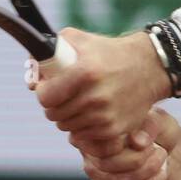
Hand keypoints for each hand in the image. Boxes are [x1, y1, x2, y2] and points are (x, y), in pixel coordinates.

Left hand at [31, 26, 172, 142]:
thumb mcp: (78, 41)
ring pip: (68, 128)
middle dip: (55, 105)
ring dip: (69, 118)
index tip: (49, 88)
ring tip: (81, 103)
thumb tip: (31, 80)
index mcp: (84, 72)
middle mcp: (95, 97)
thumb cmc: (108, 52)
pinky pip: (85, 138)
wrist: (149, 67)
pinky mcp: (115, 131)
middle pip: (54, 115)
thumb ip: (47, 53)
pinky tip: (92, 115)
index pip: (45, 97)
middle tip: (65, 96)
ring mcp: (105, 117)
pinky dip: (85, 130)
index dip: (43, 92)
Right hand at [71, 107, 180, 179]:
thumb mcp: (157, 119)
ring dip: (147, 172)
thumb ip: (148, 126)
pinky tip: (161, 174)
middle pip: (107, 163)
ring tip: (161, 159)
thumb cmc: (154, 127)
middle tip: (160, 152)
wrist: (162, 143)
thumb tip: (137, 142)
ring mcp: (93, 168)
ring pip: (117, 179)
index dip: (129, 146)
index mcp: (95, 124)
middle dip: (140, 160)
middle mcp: (86, 146)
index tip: (151, 142)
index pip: (104, 142)